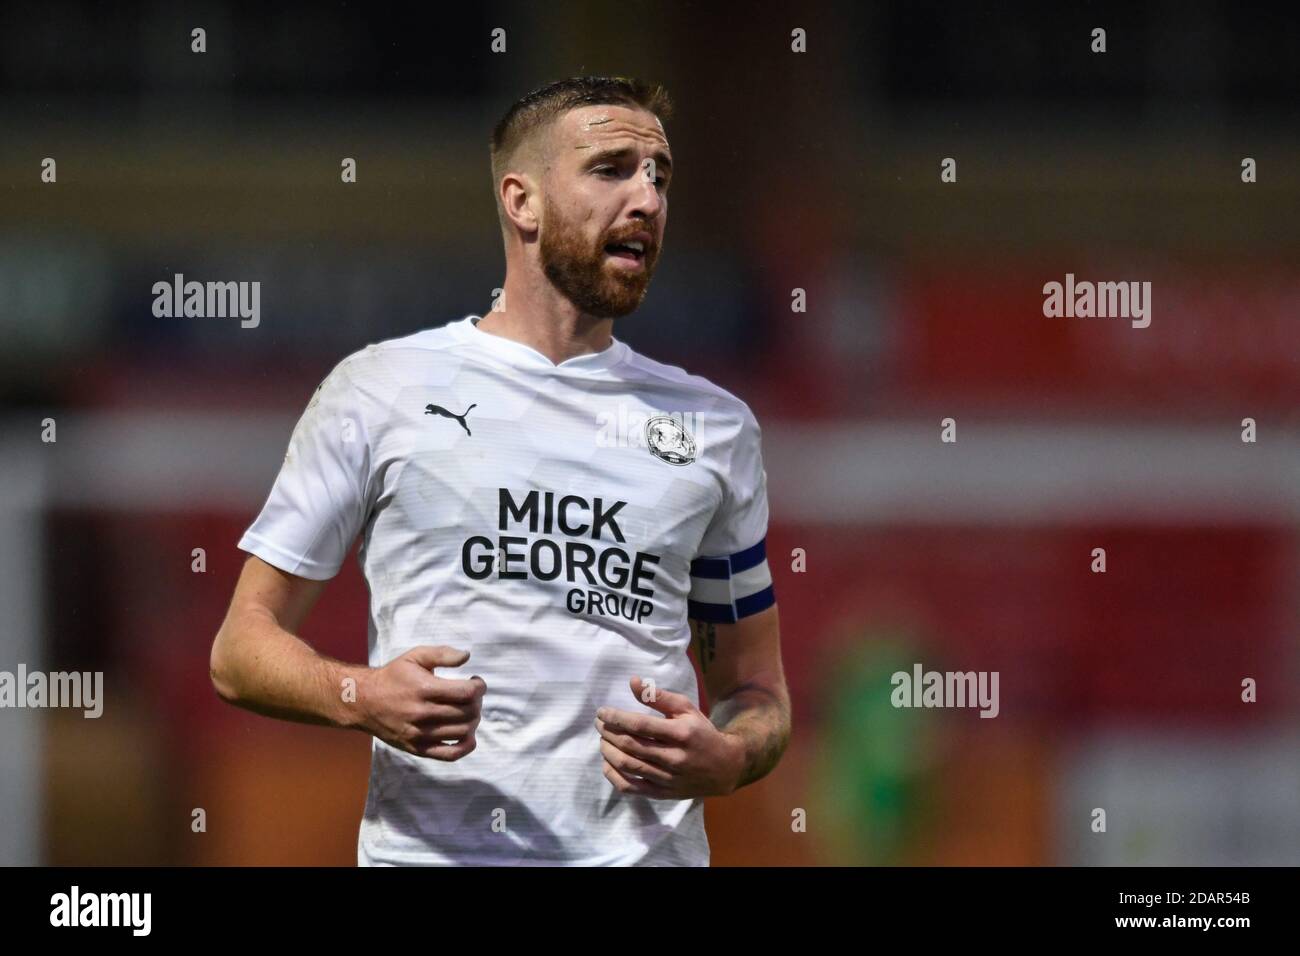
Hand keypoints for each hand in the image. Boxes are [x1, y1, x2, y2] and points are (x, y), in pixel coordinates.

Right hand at [358, 646, 485, 760]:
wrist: (364, 702)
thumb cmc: (393, 676)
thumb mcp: (415, 656)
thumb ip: (442, 654)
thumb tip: (467, 656)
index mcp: (424, 689)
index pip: (467, 693)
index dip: (479, 687)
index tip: (476, 682)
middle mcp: (422, 713)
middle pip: (468, 712)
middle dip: (477, 702)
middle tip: (471, 696)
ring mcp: (420, 734)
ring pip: (463, 732)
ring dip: (473, 720)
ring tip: (467, 710)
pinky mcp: (418, 749)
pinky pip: (450, 755)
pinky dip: (466, 746)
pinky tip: (468, 734)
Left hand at [595, 676, 743, 798]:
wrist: (725, 767)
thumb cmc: (702, 732)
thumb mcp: (686, 709)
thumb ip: (658, 696)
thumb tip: (632, 682)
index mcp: (680, 733)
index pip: (640, 725)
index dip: (616, 718)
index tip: (602, 712)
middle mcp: (674, 757)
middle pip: (631, 745)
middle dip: (609, 733)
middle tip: (599, 724)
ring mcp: (668, 778)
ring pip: (629, 765)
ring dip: (608, 752)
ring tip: (602, 741)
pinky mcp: (663, 793)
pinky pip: (632, 788)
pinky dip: (614, 776)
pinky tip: (608, 764)